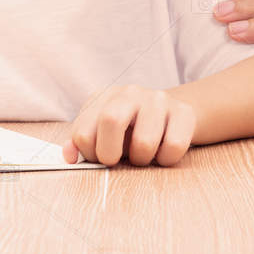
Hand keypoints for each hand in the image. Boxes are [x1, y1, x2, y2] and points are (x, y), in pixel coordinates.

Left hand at [62, 85, 196, 166]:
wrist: (170, 113)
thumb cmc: (129, 130)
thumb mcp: (101, 133)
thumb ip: (82, 143)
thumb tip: (69, 156)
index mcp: (104, 98)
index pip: (83, 132)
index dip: (89, 154)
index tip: (100, 157)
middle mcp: (130, 93)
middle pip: (111, 120)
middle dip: (110, 153)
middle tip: (118, 161)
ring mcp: (158, 100)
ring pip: (144, 143)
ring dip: (142, 160)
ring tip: (143, 155)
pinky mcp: (183, 112)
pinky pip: (173, 147)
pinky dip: (166, 159)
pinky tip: (162, 151)